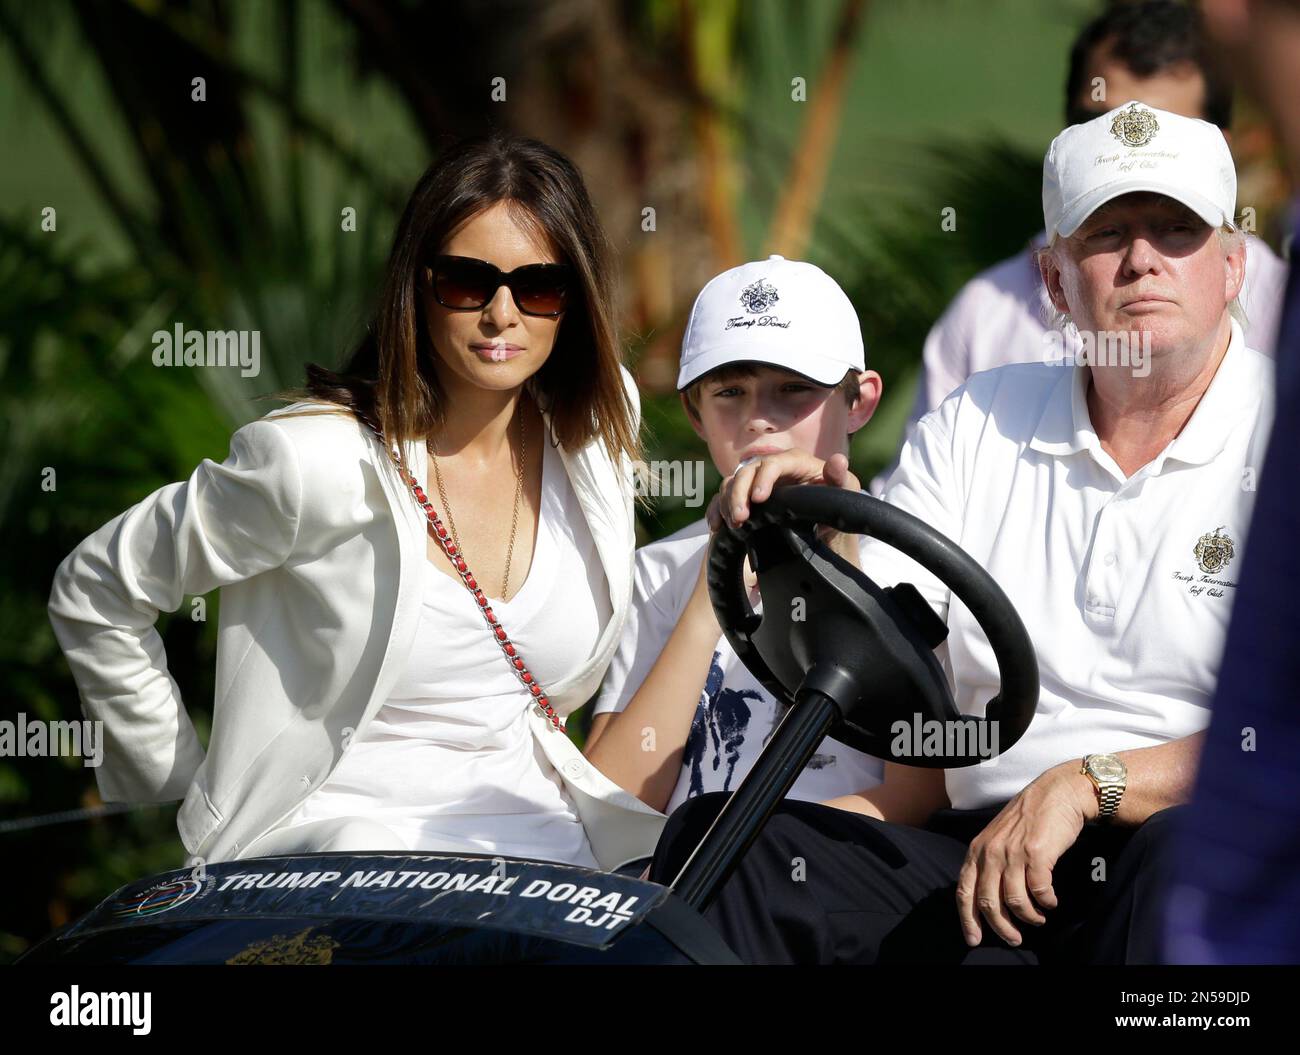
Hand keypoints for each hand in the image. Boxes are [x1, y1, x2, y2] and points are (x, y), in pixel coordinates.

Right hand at [707, 450, 860, 532]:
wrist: (825, 522)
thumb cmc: (836, 502)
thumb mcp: (845, 491)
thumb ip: (841, 478)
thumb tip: (838, 461)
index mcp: (794, 461)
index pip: (773, 463)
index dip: (763, 478)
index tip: (759, 499)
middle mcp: (771, 467)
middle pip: (746, 472)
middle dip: (739, 494)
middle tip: (740, 520)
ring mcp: (755, 481)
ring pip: (731, 483)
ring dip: (727, 503)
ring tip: (733, 526)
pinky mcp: (746, 497)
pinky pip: (723, 498)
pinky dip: (716, 510)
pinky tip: (716, 526)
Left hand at [955, 762, 1094, 947]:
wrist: (1058, 793)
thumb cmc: (1030, 819)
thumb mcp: (998, 837)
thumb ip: (990, 863)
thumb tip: (989, 899)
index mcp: (977, 849)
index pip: (964, 891)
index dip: (967, 919)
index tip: (974, 940)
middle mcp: (991, 852)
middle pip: (988, 903)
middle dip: (1001, 928)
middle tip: (1014, 939)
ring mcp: (1013, 853)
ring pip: (1014, 902)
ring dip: (1029, 917)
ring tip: (1038, 919)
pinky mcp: (1036, 854)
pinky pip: (1039, 891)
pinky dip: (1046, 902)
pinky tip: (1051, 902)